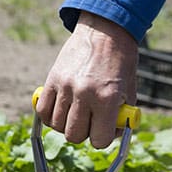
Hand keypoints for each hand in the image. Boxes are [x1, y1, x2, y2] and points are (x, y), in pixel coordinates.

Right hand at [36, 11, 137, 147]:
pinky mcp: (52, 78)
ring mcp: (65, 86)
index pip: (99, 140)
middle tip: (90, 121)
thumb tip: (110, 137)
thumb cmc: (121, 63)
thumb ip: (120, 117)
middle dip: (83, 134)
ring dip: (66, 125)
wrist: (106, 31)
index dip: (102, 139)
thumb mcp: (129, 91)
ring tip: (76, 113)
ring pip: (56, 125)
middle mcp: (84, 94)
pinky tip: (62, 108)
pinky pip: (42, 110)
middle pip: (74, 136)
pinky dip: (50, 115)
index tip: (103, 130)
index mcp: (107, 99)